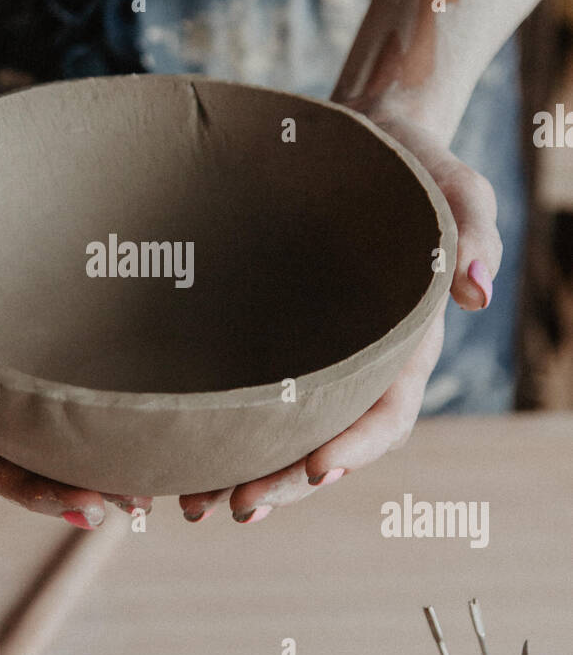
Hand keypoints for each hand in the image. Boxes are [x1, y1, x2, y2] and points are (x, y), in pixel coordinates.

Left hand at [179, 110, 501, 523]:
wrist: (355, 147)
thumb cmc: (411, 169)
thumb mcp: (453, 189)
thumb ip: (472, 231)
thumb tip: (478, 290)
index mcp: (405, 346)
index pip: (387, 414)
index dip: (357, 447)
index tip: (318, 469)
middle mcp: (356, 367)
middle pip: (326, 445)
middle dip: (286, 482)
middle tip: (240, 507)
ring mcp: (310, 360)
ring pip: (279, 437)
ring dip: (242, 475)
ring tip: (194, 505)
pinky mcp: (267, 344)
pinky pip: (245, 401)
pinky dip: (216, 434)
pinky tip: (176, 455)